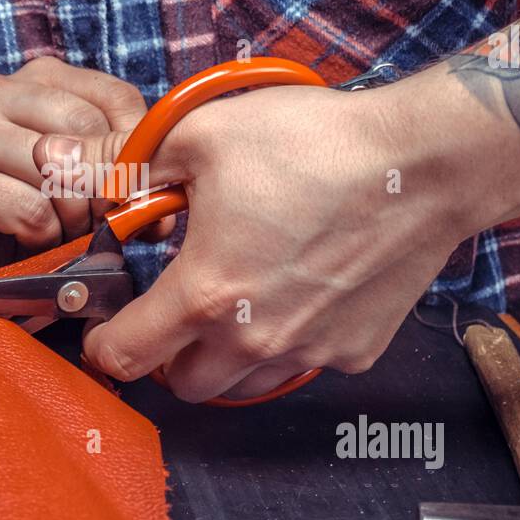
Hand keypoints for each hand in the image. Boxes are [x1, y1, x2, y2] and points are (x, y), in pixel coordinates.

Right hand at [0, 56, 149, 285]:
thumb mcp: (74, 177)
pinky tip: (30, 239)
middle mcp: (0, 91)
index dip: (139, 152)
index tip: (138, 194)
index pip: (117, 99)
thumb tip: (165, 217)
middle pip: (90, 133)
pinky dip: (45, 237)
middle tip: (100, 222)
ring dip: (75, 218)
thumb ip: (120, 177)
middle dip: (107, 189)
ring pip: (62, 171)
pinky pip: (32, 211)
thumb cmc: (16, 201)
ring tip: (61, 231)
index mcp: (40, 78)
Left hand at [69, 77, 502, 401]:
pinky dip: (286, 344)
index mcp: (206, 293)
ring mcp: (310, 351)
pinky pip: (301, 364)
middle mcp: (255, 339)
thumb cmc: (316, 145)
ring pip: (242, 385)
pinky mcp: (355, 350)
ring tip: (233, 305)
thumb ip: (138, 168)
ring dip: (223, 359)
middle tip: (172, 312)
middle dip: (166, 357)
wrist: (424, 164)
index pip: (126, 357)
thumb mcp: (205, 134)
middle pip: (183, 386)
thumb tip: (95, 179)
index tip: (106, 331)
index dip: (103, 346)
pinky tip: (294, 294)